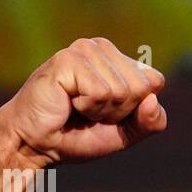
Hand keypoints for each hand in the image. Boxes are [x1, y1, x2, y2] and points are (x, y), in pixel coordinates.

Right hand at [0, 37, 167, 167]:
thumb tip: (152, 99)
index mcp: (118, 59)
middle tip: (90, 113)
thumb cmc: (78, 135)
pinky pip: (101, 92)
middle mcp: (102, 48)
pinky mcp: (68, 59)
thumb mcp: (126, 133)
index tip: (109, 113)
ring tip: (77, 108)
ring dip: (101, 110)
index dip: (137, 109)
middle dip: (120, 111)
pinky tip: (68, 102)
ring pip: (122, 90)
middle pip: (141, 87)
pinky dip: (87, 107)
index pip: (155, 81)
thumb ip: (151, 121)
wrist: (36, 144)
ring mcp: (84, 50)